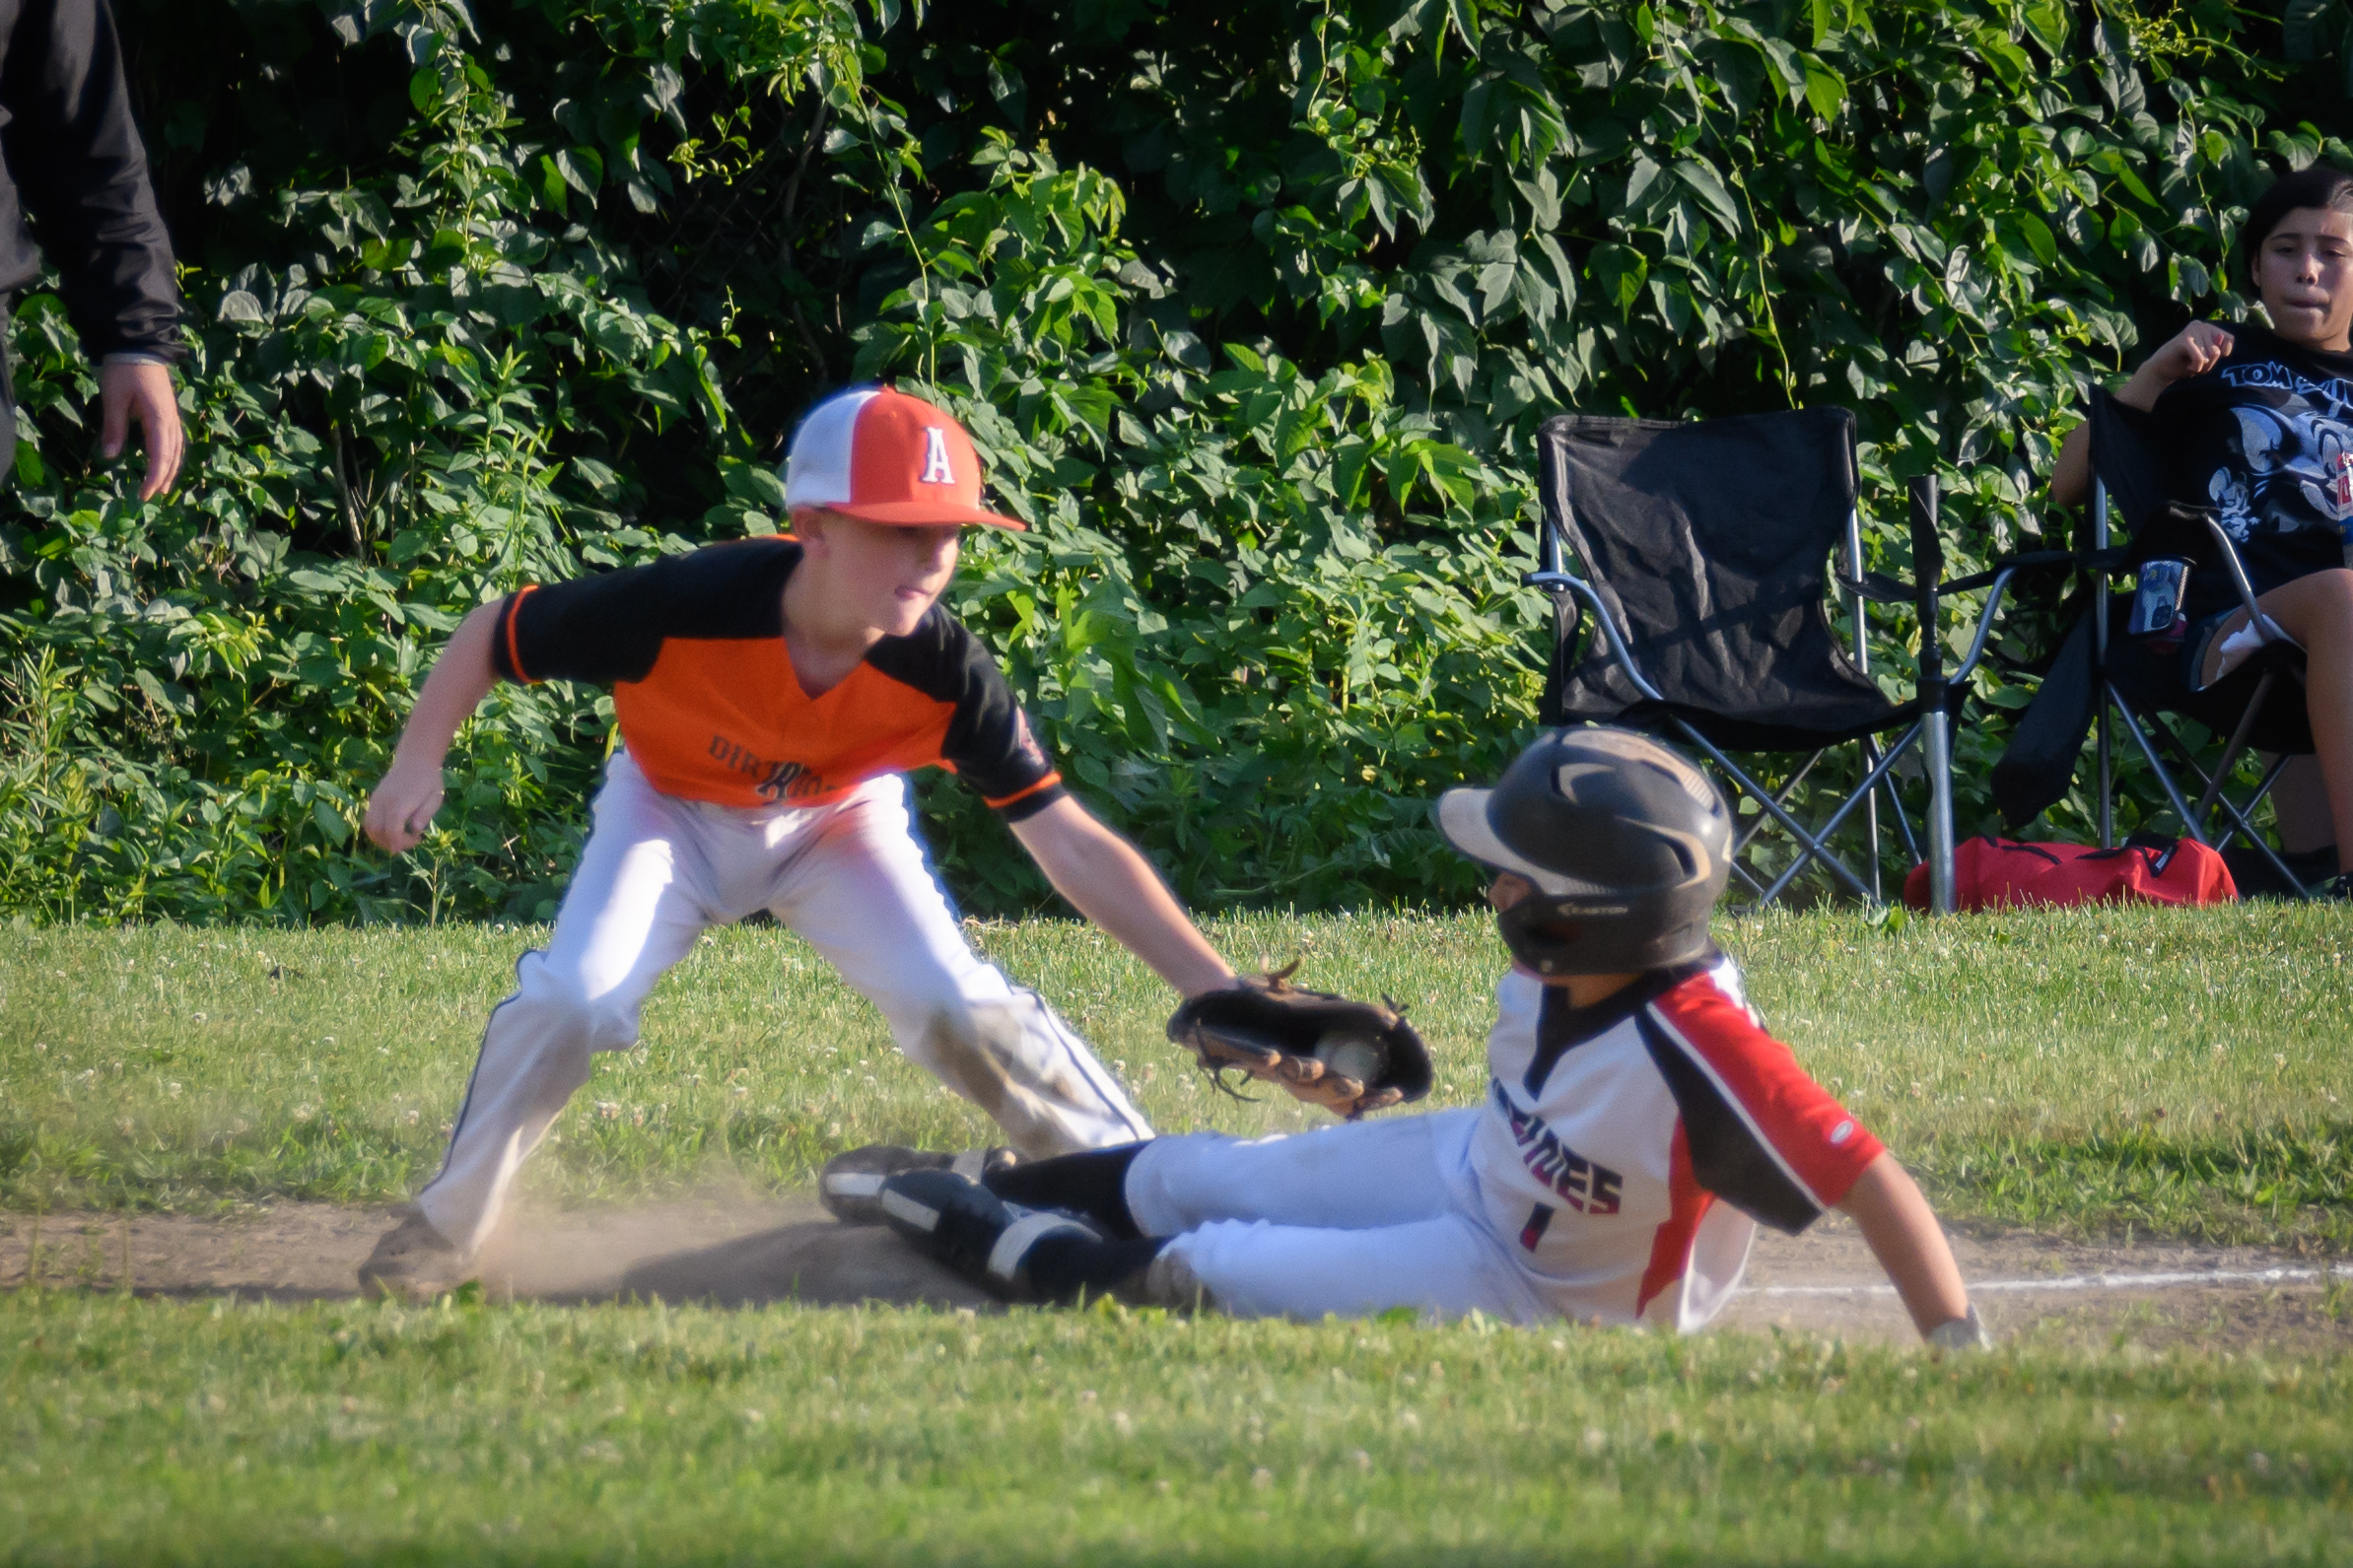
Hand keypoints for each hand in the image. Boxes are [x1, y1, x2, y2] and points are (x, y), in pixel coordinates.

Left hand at [98, 359, 183, 499]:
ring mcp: (172, 416)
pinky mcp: (168, 412)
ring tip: (162, 485)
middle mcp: (171, 421)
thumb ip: (114, 429)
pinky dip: (170, 455)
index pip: (161, 456)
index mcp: (160, 419)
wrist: (139, 346)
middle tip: (152, 496)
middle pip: (173, 456)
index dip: (153, 477)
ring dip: (170, 468)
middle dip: (163, 477)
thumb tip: (109, 456)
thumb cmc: (124, 371)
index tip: (144, 495)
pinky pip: (174, 440)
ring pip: (176, 449)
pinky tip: (164, 461)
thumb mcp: (114, 399)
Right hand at [364, 753, 446, 852]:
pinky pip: (368, 820)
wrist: (415, 760)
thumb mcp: (435, 797)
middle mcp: (383, 802)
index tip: (417, 840)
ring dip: (381, 839)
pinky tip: (392, 829)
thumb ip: (425, 814)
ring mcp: (375, 801)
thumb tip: (415, 830)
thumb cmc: (429, 780)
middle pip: (377, 832)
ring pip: (369, 827)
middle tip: (410, 840)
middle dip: (392, 843)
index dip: (401, 843)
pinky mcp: (373, 799)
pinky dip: (377, 830)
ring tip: (400, 838)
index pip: (392, 831)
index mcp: (399, 803)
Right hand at [2143, 321, 2233, 387]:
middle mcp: (2200, 325)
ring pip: (2211, 354)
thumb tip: (2217, 348)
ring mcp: (2192, 330)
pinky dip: (2197, 367)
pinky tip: (2189, 367)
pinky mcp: (2184, 339)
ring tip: (2191, 365)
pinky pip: (2200, 358)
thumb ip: (2216, 351)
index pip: (2229, 338)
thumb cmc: (2185, 364)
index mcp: (2207, 327)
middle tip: (2196, 364)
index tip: (2210, 359)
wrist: (2161, 370)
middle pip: (2218, 349)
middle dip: (2209, 363)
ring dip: (2202, 366)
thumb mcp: (2207, 358)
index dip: (2224, 352)